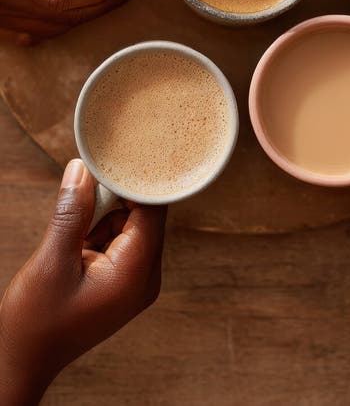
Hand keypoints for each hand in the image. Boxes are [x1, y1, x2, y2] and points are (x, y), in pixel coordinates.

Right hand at [0, 159, 166, 403]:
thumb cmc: (36, 322)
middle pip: (144, 215)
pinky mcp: (122, 282)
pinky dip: (98, 232)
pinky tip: (77, 245)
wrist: (22, 362)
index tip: (112, 161)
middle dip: (114, 199)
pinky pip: (119, 241)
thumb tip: (82, 169)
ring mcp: (135, 282)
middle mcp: (145, 277)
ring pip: (129, 225)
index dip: (133, 182)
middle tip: (83, 194)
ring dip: (102, 217)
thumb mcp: (52, 260)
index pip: (153, 209)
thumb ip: (73, 212)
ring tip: (75, 235)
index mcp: (137, 273)